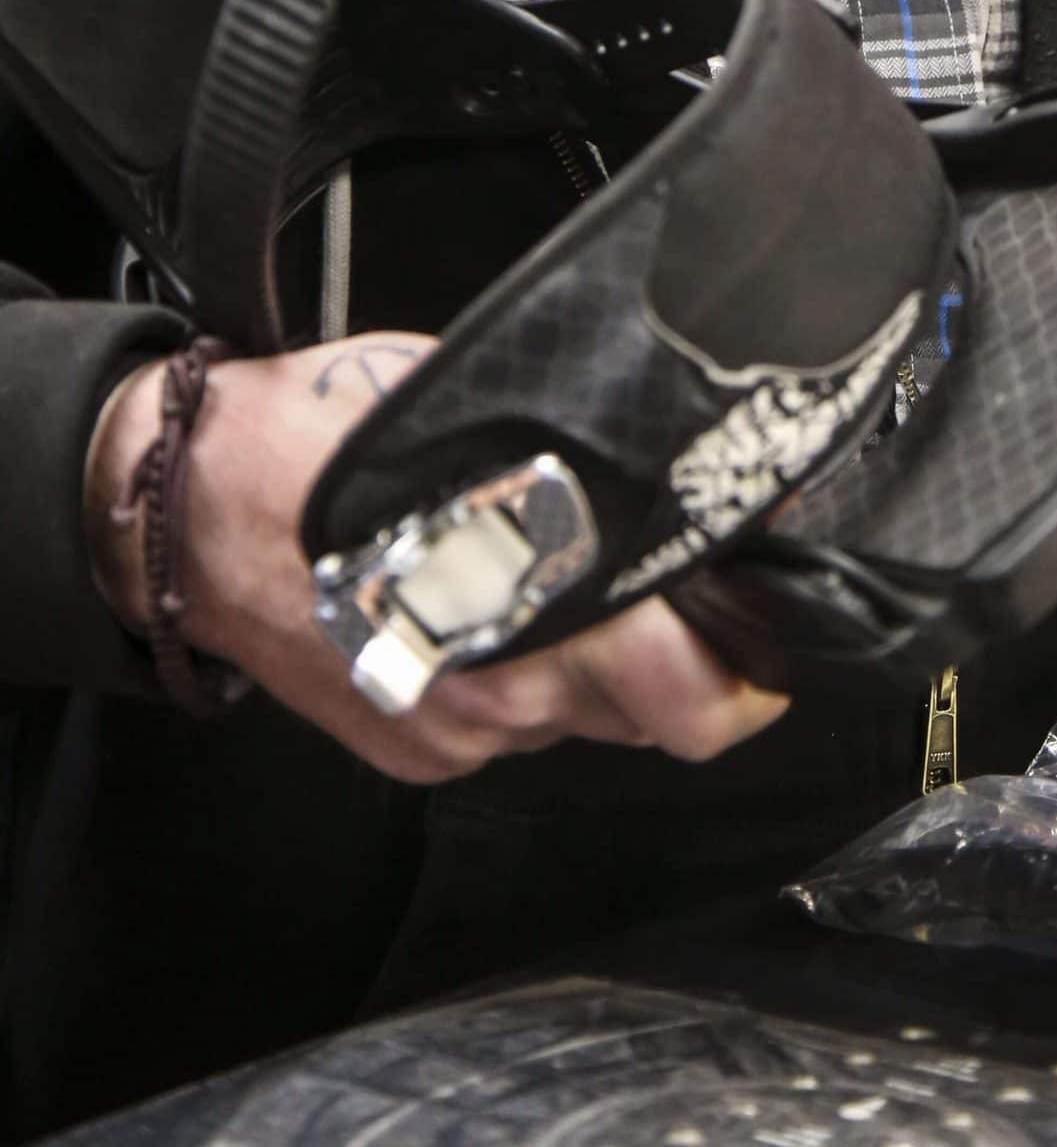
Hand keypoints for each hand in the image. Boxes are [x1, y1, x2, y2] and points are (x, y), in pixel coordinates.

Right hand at [86, 332, 788, 782]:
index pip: (688, 680)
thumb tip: (683, 455)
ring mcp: (453, 729)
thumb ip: (584, 451)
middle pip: (659, 713)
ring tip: (586, 584)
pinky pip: (513, 733)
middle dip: (698, 666)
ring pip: (588, 723)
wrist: (187, 506)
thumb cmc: (322, 438)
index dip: (749, 651)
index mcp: (524, 600)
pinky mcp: (413, 749)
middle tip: (704, 600)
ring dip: (608, 670)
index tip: (770, 608)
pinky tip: (498, 611)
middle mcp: (497, 688)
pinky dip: (528, 684)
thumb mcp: (473, 406)